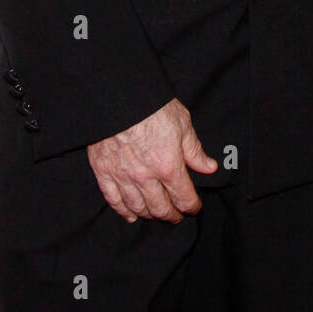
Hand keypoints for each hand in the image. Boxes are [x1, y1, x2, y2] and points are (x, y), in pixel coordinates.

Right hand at [86, 98, 217, 223]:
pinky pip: (114, 200)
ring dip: (149, 214)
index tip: (194, 207)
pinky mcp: (104, 172)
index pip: (184, 198)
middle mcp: (146, 178)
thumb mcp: (183, 124)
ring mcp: (123, 177)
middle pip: (160, 208)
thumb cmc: (152, 106)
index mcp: (169, 167)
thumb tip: (209, 167)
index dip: (192, 206)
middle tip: (176, 215)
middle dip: (171, 215)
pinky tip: (131, 215)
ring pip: (138, 207)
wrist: (118, 95)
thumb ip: (194, 150)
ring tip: (156, 214)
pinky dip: (123, 211)